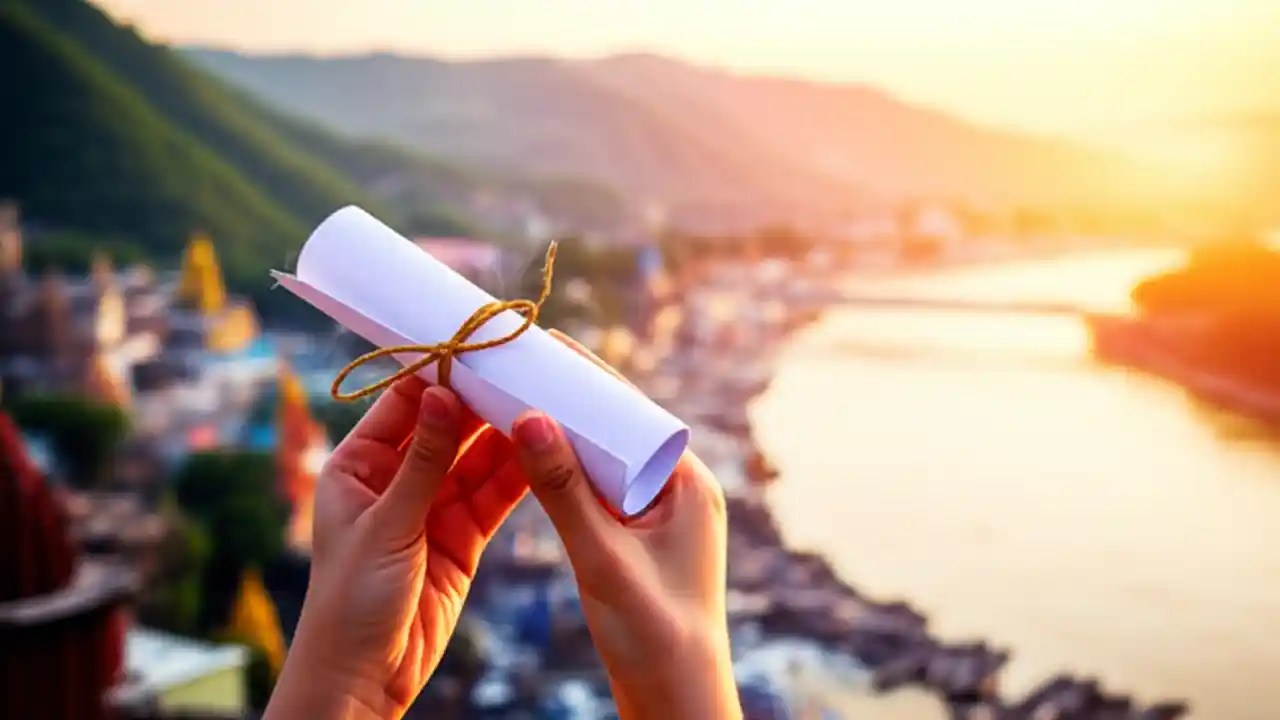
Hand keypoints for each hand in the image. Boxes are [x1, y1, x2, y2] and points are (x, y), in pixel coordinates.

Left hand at [266, 378, 527, 718]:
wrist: (366, 678)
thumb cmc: (351, 600)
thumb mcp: (388, 524)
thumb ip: (422, 461)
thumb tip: (441, 395)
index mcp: (357, 466)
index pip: (401, 404)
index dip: (438, 376)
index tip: (476, 348)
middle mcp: (394, 480)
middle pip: (445, 427)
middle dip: (481, 403)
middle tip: (524, 373)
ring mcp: (430, 508)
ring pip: (475, 460)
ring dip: (505, 438)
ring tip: (544, 407)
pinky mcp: (461, 538)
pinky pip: (493, 497)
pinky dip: (517, 477)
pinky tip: (543, 453)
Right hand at [511, 331, 740, 719]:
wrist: (677, 700)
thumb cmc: (654, 635)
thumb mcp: (602, 558)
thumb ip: (565, 491)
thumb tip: (532, 415)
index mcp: (686, 481)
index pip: (631, 408)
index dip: (583, 374)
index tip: (538, 345)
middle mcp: (678, 487)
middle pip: (616, 425)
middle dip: (566, 398)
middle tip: (513, 367)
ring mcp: (659, 511)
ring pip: (604, 455)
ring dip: (563, 433)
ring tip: (511, 402)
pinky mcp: (641, 535)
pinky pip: (600, 486)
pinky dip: (567, 470)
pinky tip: (531, 461)